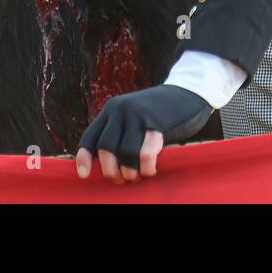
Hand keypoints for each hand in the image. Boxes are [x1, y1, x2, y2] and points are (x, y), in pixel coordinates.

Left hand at [75, 84, 212, 183]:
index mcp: (111, 109)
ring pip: (124, 152)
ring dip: (130, 171)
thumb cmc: (160, 114)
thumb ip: (120, 134)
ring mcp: (138, 114)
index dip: (84, 158)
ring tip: (137, 177)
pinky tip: (150, 170)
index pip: (90, 136)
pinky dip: (146, 166)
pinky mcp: (156, 121)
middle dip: (111, 170)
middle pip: (105, 147)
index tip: (84, 176)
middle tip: (122, 180)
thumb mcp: (133, 118)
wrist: (187, 92)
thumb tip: (107, 167)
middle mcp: (120, 109)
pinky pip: (145, 152)